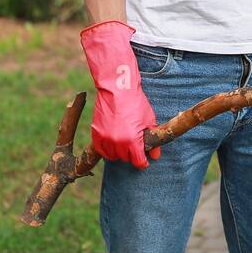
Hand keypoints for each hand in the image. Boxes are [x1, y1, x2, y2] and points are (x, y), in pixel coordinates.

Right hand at [80, 20, 161, 168]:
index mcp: (132, 140)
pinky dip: (106, 150)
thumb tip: (156, 155)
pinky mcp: (96, 133)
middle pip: (125, 158)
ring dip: (118, 153)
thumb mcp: (149, 120)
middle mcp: (117, 142)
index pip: (138, 161)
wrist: (118, 89)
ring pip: (112, 156)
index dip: (142, 163)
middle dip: (131, 155)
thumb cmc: (136, 103)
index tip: (144, 161)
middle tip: (135, 148)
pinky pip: (100, 150)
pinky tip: (112, 145)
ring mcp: (105, 138)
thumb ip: (153, 139)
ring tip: (124, 145)